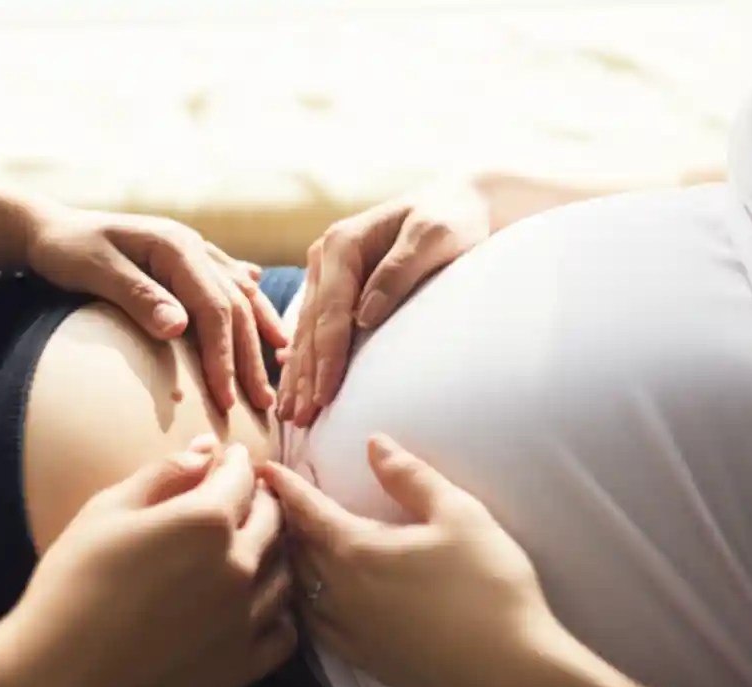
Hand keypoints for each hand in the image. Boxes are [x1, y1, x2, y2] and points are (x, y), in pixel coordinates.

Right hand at [10, 438, 296, 686]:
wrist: (57, 678)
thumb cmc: (71, 586)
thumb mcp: (107, 512)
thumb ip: (163, 475)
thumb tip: (205, 451)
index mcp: (206, 521)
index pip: (242, 476)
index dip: (237, 461)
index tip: (231, 457)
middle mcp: (238, 566)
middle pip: (272, 519)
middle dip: (259, 499)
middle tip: (241, 497)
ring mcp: (245, 620)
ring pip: (284, 572)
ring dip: (272, 551)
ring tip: (249, 546)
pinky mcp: (243, 666)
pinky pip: (284, 630)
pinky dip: (277, 610)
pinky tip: (255, 603)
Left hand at [27, 202, 286, 411]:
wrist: (47, 226)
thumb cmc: (65, 250)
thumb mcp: (93, 270)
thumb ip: (137, 296)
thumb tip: (179, 327)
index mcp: (175, 246)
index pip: (214, 307)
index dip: (223, 356)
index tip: (226, 398)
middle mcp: (193, 246)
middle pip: (236, 305)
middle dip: (250, 356)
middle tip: (263, 403)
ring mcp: (193, 250)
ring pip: (241, 293)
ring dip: (260, 331)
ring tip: (280, 364)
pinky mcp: (186, 259)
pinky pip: (230, 281)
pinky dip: (251, 302)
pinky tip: (265, 314)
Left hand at [262, 434, 552, 686]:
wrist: (511, 673)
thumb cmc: (489, 587)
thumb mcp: (459, 514)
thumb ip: (411, 476)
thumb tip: (374, 443)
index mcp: (356, 551)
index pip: (307, 511)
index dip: (285, 487)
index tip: (266, 470)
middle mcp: (339, 593)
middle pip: (295, 550)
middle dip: (282, 521)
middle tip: (271, 500)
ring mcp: (349, 632)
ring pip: (300, 590)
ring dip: (292, 562)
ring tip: (289, 544)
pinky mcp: (365, 660)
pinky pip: (316, 626)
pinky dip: (306, 602)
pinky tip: (315, 599)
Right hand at [278, 183, 488, 425]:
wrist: (460, 202)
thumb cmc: (452, 218)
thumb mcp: (434, 236)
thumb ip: (399, 271)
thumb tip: (365, 315)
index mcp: (342, 244)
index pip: (330, 312)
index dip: (326, 357)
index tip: (324, 396)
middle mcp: (324, 257)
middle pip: (310, 327)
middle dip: (304, 375)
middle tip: (300, 418)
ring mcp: (325, 273)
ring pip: (304, 332)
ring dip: (297, 375)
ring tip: (290, 414)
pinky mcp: (333, 286)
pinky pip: (312, 330)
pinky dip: (303, 361)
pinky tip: (294, 388)